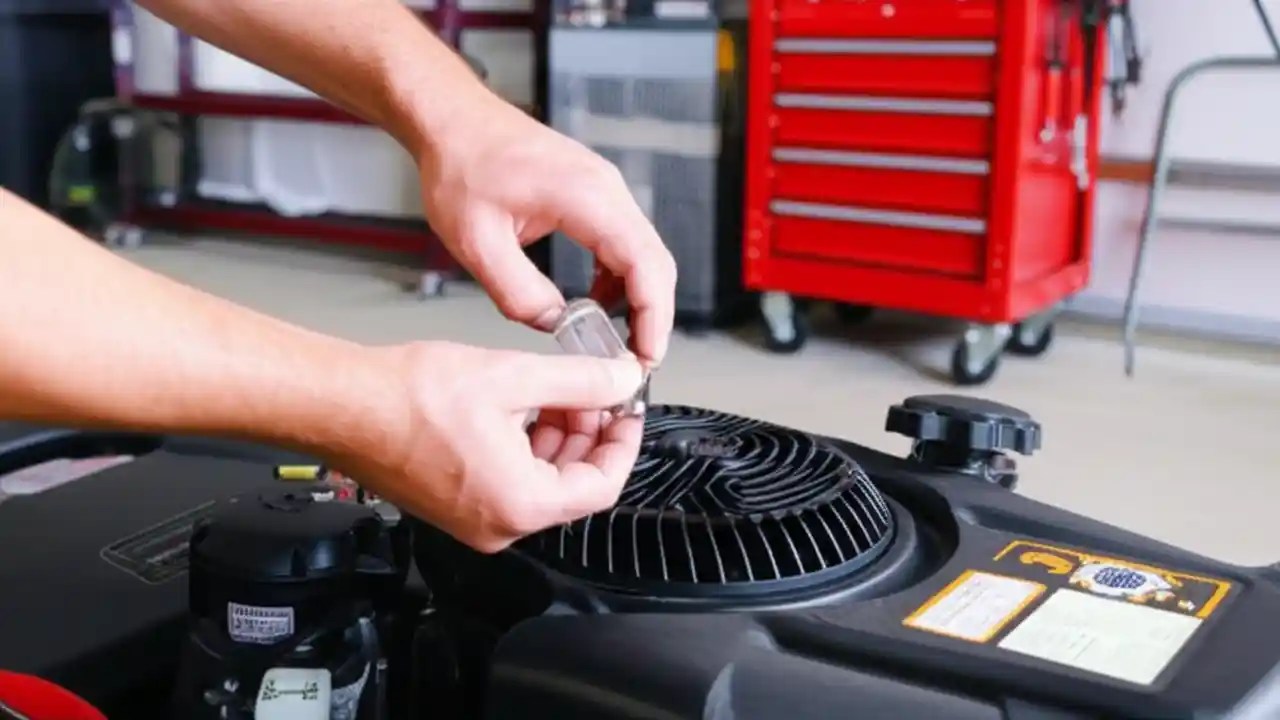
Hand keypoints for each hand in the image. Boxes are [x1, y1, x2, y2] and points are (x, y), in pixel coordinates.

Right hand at [332, 341, 645, 552]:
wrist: (343, 406)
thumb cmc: (407, 399)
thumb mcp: (514, 376)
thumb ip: (581, 380)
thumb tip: (622, 382)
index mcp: (520, 504)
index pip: (602, 486)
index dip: (622, 442)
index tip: (626, 410)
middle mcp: (498, 525)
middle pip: (572, 485)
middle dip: (587, 433)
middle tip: (592, 390)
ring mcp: (473, 520)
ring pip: (540, 481)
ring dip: (556, 435)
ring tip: (554, 389)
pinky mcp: (453, 505)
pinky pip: (508, 481)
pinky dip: (525, 445)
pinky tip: (519, 405)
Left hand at [415, 98, 676, 366]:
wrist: (452, 121)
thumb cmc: (461, 164)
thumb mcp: (478, 243)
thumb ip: (520, 294)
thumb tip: (553, 325)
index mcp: (587, 197)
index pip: (644, 265)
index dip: (654, 316)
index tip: (647, 355)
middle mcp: (606, 190)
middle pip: (655, 263)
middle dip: (653, 316)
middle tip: (636, 361)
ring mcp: (603, 190)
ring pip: (643, 254)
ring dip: (639, 299)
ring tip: (618, 342)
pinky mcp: (592, 196)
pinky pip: (623, 243)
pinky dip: (621, 279)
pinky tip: (598, 303)